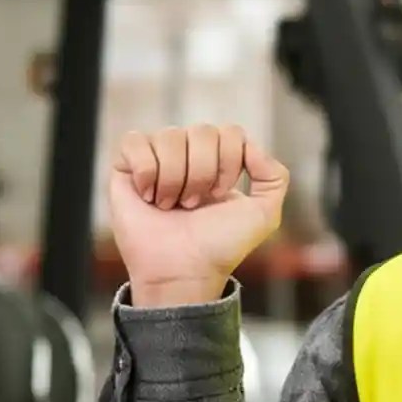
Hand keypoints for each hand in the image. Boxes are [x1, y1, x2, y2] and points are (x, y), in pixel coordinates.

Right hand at [108, 124, 288, 306]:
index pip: (230, 132)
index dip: (228, 163)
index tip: (219, 196)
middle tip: (193, 205)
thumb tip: (251, 145)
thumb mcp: (265, 214)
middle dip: (203, 173)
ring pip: (170, 136)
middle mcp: (189, 154)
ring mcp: (157, 158)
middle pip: (202, 131)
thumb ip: (274, 175)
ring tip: (171, 206)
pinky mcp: (126, 167)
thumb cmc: (220, 246)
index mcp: (220, 160)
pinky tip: (149, 196)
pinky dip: (146, 171)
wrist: (184, 270)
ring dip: (175, 178)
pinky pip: (135, 141)